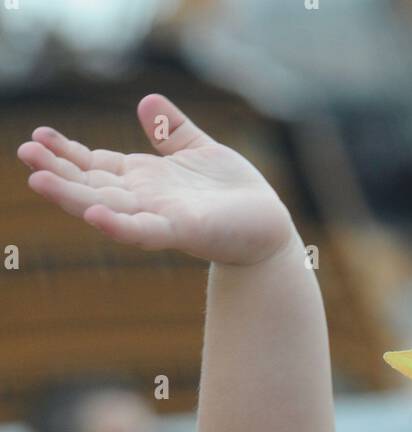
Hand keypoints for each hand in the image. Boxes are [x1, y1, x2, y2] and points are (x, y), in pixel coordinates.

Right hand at [17, 93, 294, 264]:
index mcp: (146, 181)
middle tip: (23, 155)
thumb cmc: (234, 194)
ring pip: (108, 207)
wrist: (269, 226)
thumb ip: (172, 130)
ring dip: (72, 196)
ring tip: (39, 181)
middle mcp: (146, 201)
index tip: (38, 137)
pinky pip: (145, 231)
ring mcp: (162, 218)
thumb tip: (146, 101)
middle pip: (93, 185)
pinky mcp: (184, 232)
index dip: (68, 153)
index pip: (97, 166)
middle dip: (58, 172)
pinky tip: (93, 213)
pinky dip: (118, 224)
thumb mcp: (200, 150)